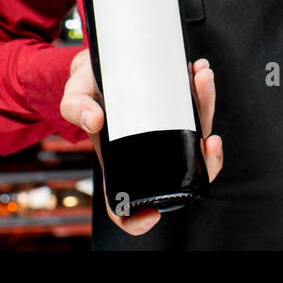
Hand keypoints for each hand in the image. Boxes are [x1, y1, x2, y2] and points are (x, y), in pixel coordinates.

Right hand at [60, 49, 221, 235]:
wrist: (97, 62)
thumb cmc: (85, 90)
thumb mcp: (73, 97)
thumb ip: (76, 108)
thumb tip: (94, 120)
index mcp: (121, 161)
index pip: (129, 205)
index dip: (139, 220)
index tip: (153, 214)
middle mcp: (149, 150)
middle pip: (183, 168)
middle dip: (205, 158)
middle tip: (209, 139)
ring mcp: (166, 129)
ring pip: (196, 132)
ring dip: (206, 108)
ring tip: (202, 80)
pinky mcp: (176, 106)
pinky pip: (197, 106)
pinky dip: (203, 91)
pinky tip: (200, 71)